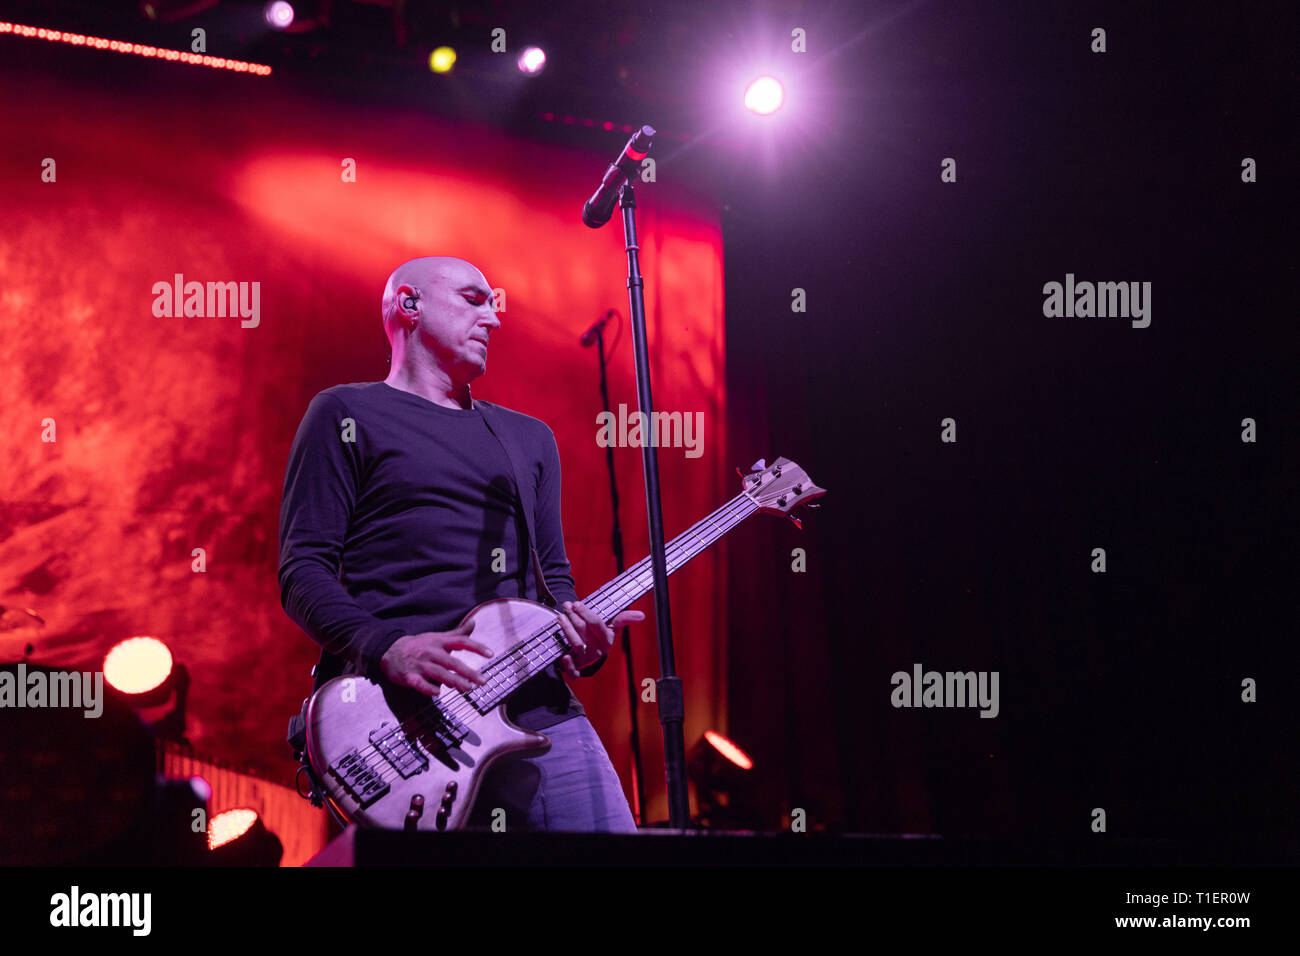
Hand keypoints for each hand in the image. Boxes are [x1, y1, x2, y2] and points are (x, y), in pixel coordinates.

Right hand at [379, 619, 493, 695]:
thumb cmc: (419, 645)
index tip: (490, 654)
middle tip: (483, 681)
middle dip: (469, 672)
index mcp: (439, 642)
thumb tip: (473, 623)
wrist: (390, 651)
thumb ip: (457, 633)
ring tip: (468, 689)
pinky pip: (420, 684)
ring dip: (454, 681)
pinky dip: (428, 688)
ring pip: (439, 673)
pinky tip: (438, 693)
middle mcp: (431, 652)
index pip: (461, 642)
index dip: (476, 647)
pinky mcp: (409, 676)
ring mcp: (420, 664)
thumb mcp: (437, 637)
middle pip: (452, 662)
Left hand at [556, 601, 644, 676]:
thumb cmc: (599, 634)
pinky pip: (574, 671)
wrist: (590, 650)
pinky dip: (568, 665)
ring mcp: (587, 659)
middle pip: (584, 631)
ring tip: (561, 617)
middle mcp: (598, 651)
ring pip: (576, 644)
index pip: (597, 624)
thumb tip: (642, 615)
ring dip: (567, 630)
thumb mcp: (612, 625)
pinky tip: (564, 656)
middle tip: (567, 606)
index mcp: (608, 639)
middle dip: (574, 617)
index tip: (577, 604)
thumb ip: (623, 618)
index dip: (586, 613)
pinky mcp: (577, 668)